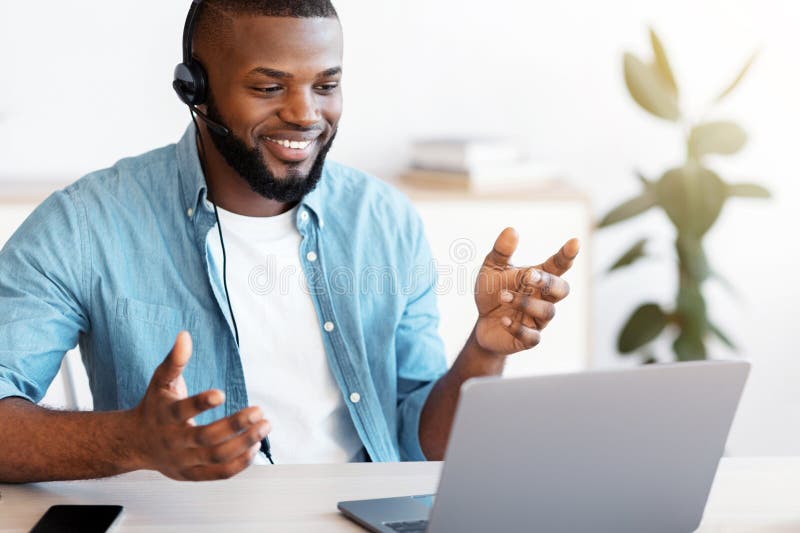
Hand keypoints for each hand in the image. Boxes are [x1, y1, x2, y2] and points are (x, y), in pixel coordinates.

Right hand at [129, 331, 269, 480]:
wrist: (135, 442)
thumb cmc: (154, 406)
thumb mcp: (160, 381)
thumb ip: (175, 361)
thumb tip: (185, 335)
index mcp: (165, 415)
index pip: (182, 411)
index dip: (201, 403)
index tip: (221, 393)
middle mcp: (174, 440)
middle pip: (206, 437)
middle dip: (235, 425)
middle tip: (258, 411)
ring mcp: (183, 460)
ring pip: (216, 457)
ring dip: (243, 443)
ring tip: (264, 427)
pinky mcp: (192, 474)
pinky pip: (219, 474)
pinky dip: (239, 464)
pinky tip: (255, 448)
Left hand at [474, 228, 579, 355]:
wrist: (482, 323)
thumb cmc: (492, 291)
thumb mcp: (491, 269)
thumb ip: (501, 251)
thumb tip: (511, 230)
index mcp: (538, 277)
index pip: (559, 265)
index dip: (567, 255)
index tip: (574, 242)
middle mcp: (544, 298)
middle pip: (562, 289)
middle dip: (548, 282)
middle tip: (529, 276)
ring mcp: (538, 319)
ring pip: (547, 312)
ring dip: (526, 303)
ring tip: (503, 296)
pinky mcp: (528, 339)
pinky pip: (532, 336)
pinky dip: (518, 328)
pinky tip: (503, 320)